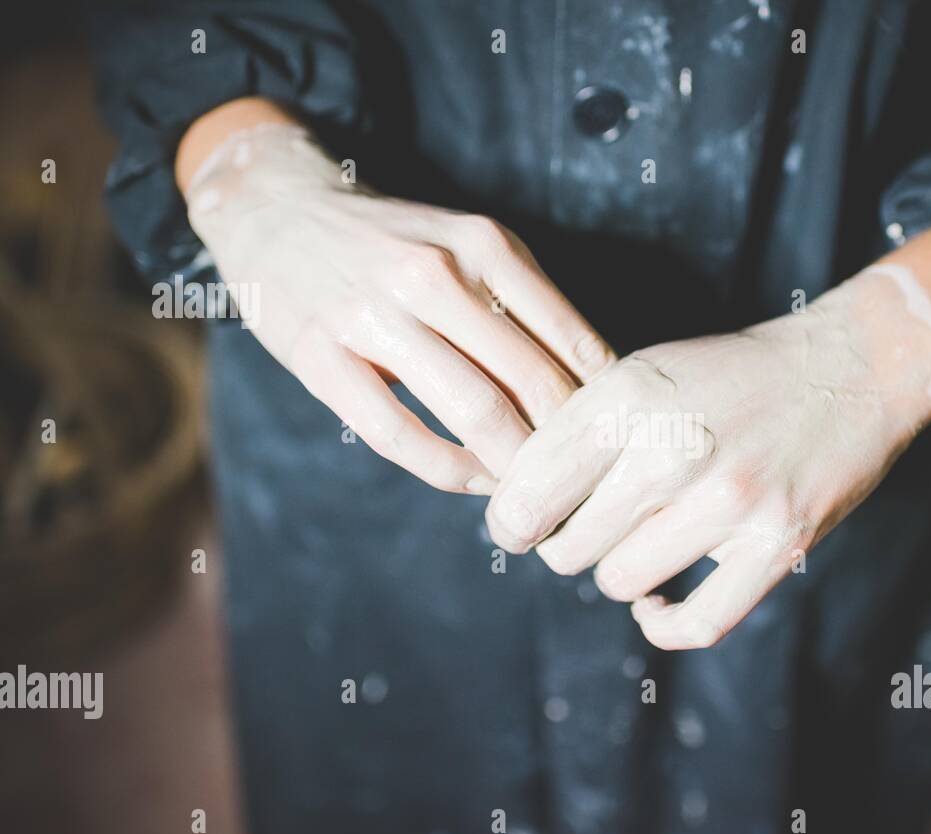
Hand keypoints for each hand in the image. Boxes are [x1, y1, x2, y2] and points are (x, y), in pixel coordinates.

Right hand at [184, 120, 613, 492]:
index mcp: (483, 244)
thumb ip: (526, 301)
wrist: (279, 208)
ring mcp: (373, 315)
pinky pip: (400, 434)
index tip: (617, 440)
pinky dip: (449, 470)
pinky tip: (476, 481)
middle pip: (529, 381)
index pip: (569, 339)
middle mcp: (433, 274)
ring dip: (514, 465)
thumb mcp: (469, 244)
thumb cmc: (396, 242)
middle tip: (585, 481)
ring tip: (538, 493)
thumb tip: (597, 380)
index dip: (602, 401)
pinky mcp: (322, 357)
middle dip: (566, 443)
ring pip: (473, 411)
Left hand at [484, 266, 930, 648]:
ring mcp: (729, 500)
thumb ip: (577, 432)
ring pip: (621, 581)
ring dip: (620, 574)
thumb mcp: (643, 374)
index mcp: (628, 398)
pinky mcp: (777, 544)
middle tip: (591, 529)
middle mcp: (672, 448)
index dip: (511, 522)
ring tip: (637, 545)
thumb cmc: (732, 376)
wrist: (850, 366)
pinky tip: (657, 604)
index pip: (527, 491)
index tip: (523, 527)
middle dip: (567, 545)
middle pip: (568, 545)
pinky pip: (695, 623)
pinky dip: (662, 625)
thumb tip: (505, 499)